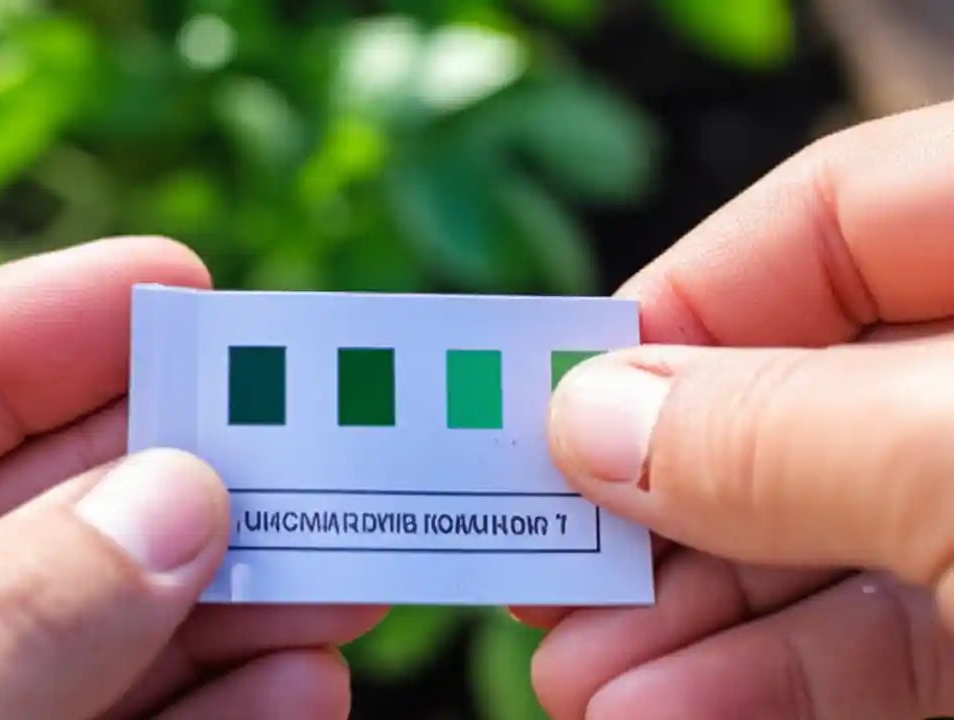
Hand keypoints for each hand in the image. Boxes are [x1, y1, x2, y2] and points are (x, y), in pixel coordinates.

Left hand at [0, 237, 383, 718]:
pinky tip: (293, 683)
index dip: (12, 336)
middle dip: (164, 475)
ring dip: (222, 602)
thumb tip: (170, 502)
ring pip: (83, 642)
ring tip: (339, 565)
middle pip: (5, 523)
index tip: (171, 284)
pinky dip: (213, 717)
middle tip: (306, 430)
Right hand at [524, 100, 953, 718]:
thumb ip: (775, 433)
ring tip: (579, 677)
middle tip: (545, 571)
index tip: (557, 404)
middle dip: (663, 504)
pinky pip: (907, 639)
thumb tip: (591, 418)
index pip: (832, 218)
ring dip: (695, 619)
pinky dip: (783, 681)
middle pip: (810, 400)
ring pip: (843, 539)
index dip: (679, 305)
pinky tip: (669, 712)